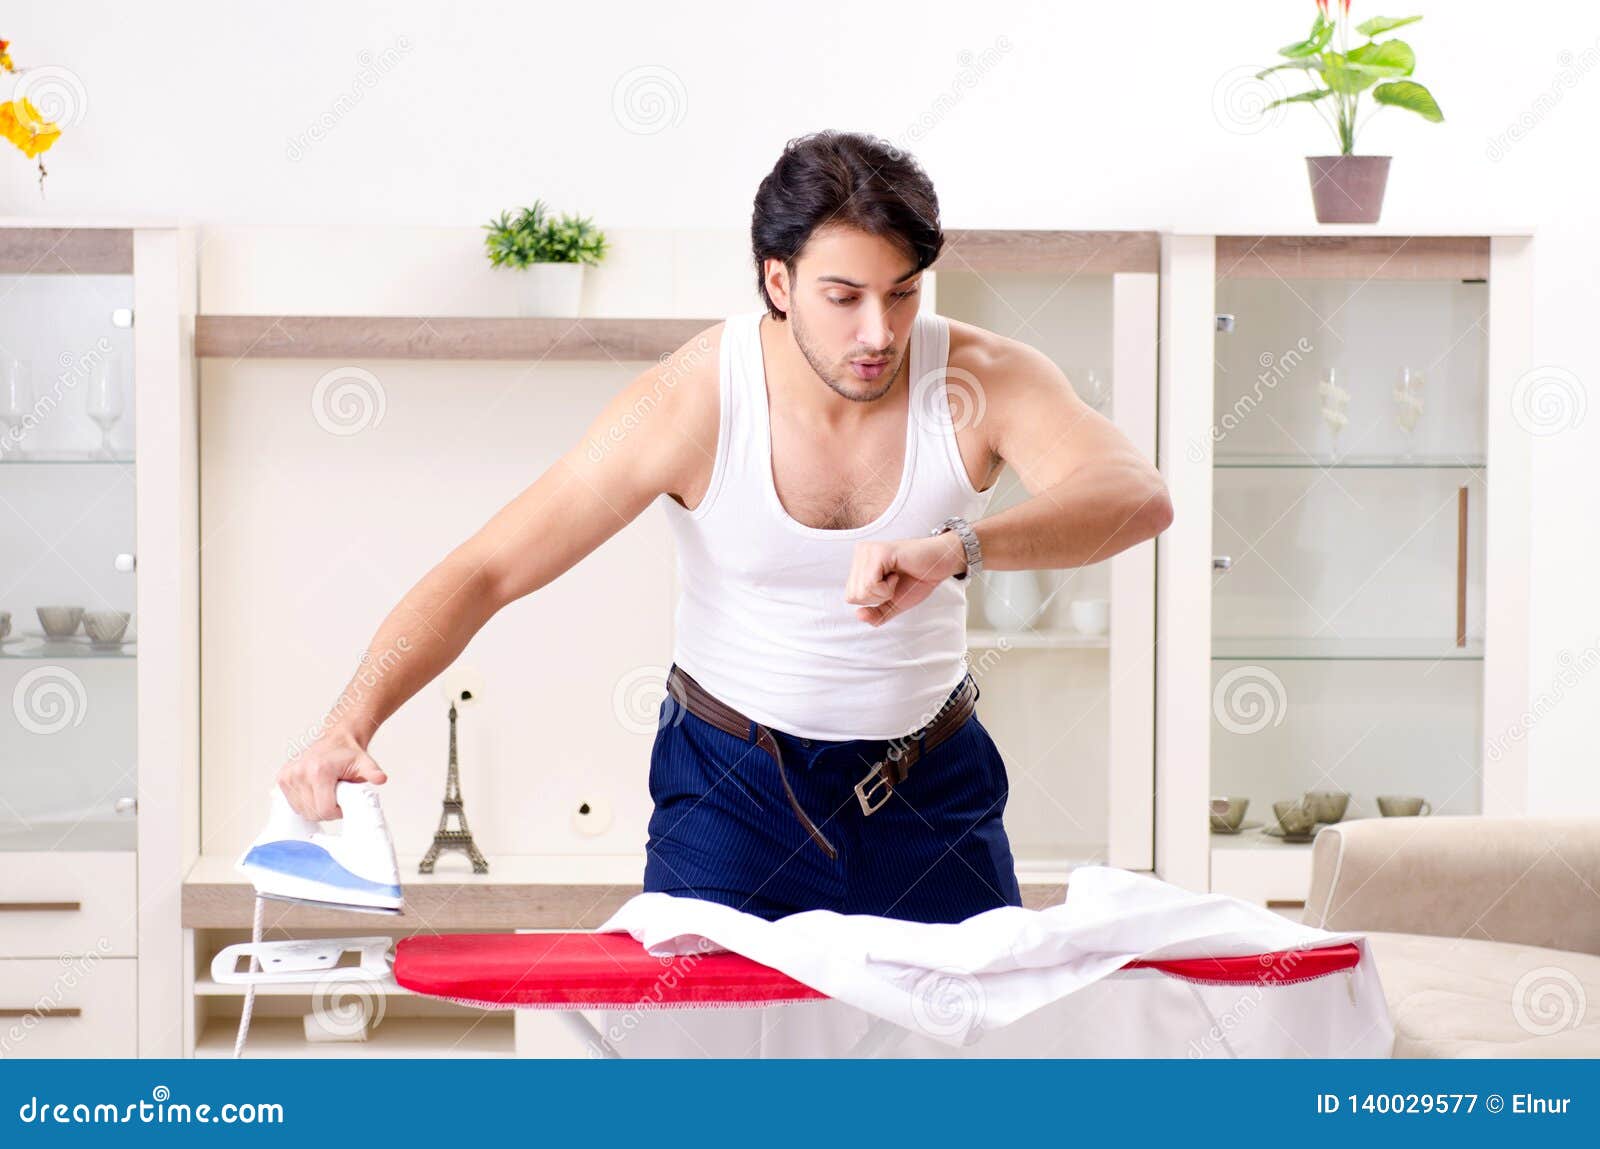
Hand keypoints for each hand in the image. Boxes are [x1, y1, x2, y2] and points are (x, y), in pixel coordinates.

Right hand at [275, 726, 387, 821]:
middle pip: (313, 812)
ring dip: (315, 807)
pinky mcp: (282, 778)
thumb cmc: (348, 753)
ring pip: (302, 811)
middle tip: (336, 796)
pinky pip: (293, 804)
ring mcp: (288, 775)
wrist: (336, 739)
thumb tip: (381, 779)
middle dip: (327, 810)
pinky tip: (314, 792)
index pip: (325, 810)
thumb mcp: (364, 763)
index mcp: (319, 771)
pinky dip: (305, 803)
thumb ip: (373, 773)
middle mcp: (300, 772)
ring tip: (325, 792)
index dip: (337, 812)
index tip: (343, 803)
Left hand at [845, 533, 966, 626]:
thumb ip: (876, 614)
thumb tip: (858, 615)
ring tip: (896, 577)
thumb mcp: (893, 603)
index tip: (890, 585)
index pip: (850, 597)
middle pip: (853, 596)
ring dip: (884, 592)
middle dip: (878, 597)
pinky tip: (896, 574)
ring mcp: (868, 551)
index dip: (874, 600)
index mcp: (860, 564)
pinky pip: (871, 584)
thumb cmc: (918, 579)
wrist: (940, 565)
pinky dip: (887, 588)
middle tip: (894, 582)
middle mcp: (860, 554)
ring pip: (861, 591)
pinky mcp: (878, 552)